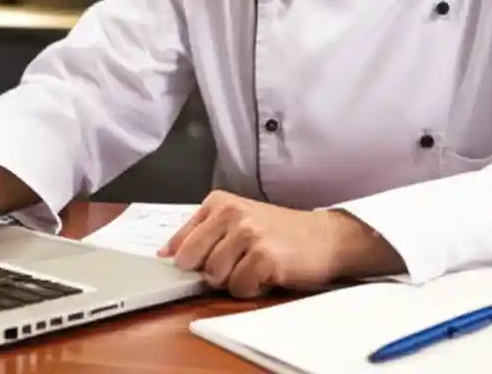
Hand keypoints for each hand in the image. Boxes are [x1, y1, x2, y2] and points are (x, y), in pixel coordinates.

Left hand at [156, 191, 391, 297]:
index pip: (180, 241)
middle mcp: (230, 212)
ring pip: (214, 275)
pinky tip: (266, 275)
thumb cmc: (280, 233)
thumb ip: (202, 233)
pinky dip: (250, 289)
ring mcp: (247, 233)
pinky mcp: (263, 256)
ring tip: (253, 267)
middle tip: (235, 265)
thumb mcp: (237, 221)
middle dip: (210, 271)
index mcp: (219, 202)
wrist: (325, 237)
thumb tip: (166, 254)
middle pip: (192, 260)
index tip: (191, 267)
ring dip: (232, 281)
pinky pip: (237, 287)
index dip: (187, 261)